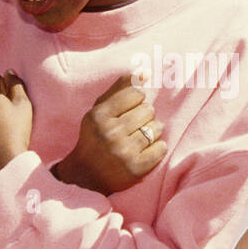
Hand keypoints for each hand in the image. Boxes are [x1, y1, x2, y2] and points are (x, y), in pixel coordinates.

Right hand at [53, 75, 165, 194]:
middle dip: (144, 116)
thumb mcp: (99, 110)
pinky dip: (157, 148)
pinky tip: (144, 151)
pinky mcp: (136, 169)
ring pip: (157, 128)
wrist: (86, 176)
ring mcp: (124, 153)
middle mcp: (110, 133)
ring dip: (151, 132)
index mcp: (99, 116)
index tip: (129, 109)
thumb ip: (120, 89)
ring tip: (138, 139)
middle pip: (148, 110)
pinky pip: (161, 148)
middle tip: (131, 127)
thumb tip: (145, 73)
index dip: (136, 100)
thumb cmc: (96, 137)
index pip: (136, 93)